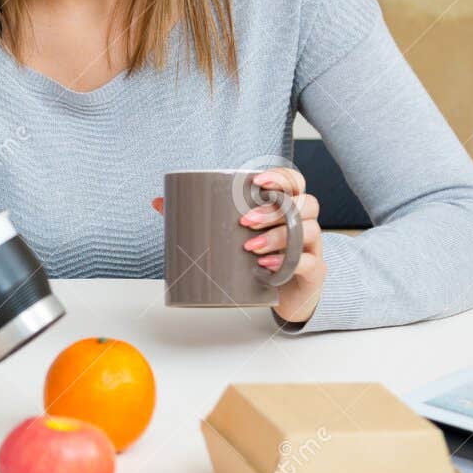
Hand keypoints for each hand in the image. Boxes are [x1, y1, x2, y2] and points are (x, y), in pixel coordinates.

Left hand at [152, 166, 325, 324]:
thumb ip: (198, 217)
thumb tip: (159, 203)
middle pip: (302, 204)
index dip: (280, 177)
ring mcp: (312, 247)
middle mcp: (305, 222)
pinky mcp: (314, 271)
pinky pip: (309, 262)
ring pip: (307, 231)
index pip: (294, 182)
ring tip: (250, 248)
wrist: (285, 295)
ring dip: (277, 236)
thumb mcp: (232, 236)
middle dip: (272, 210)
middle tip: (244, 222)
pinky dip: (288, 262)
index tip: (256, 182)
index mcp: (287, 206)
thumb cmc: (257, 257)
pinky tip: (266, 266)